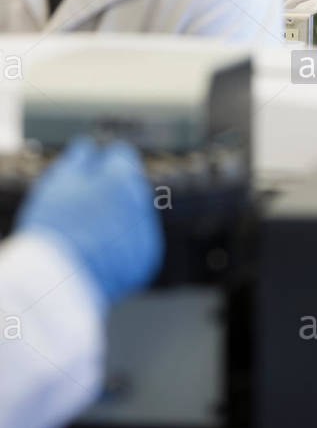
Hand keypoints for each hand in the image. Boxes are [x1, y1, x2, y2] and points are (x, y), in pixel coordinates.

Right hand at [14, 137, 163, 307]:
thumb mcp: (59, 182)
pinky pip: (136, 246)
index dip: (102, 163)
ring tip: (86, 237)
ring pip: (134, 217)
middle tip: (83, 211)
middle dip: (112, 194)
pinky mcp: (147, 259)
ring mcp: (148, 230)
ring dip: (118, 221)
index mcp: (123, 175)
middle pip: (130, 187)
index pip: (121, 155)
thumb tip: (88, 147)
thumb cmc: (57, 225)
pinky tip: (98, 256)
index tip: (88, 174)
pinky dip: (121, 248)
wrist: (63, 279)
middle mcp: (143, 199)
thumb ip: (79, 159)